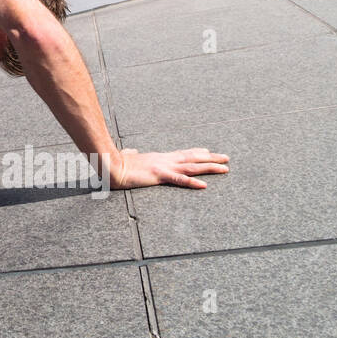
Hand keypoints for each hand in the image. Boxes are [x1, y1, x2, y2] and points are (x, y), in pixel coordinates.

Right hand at [111, 147, 228, 188]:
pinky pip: (179, 180)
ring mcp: (163, 167)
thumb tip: (132, 151)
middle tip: (226, 157)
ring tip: (225, 168)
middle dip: (211, 158)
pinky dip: (192, 182)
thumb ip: (132, 154)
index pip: (181, 153)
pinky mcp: (159, 176)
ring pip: (192, 167)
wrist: (110, 165)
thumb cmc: (116, 162)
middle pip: (192, 158)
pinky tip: (204, 185)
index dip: (196, 152)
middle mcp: (164, 160)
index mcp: (158, 157)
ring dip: (210, 167)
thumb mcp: (127, 157)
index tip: (208, 151)